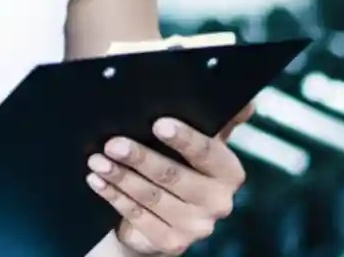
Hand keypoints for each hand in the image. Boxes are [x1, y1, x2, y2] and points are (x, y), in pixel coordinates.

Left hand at [85, 105, 253, 254]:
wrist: (164, 217)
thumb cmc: (181, 167)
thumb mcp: (200, 144)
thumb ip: (220, 121)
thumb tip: (247, 101)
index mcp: (229, 172)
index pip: (207, 152)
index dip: (184, 138)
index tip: (158, 124)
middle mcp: (219, 202)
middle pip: (173, 175)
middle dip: (139, 157)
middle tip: (112, 143)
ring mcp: (196, 226)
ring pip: (151, 196)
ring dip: (120, 176)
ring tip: (96, 160)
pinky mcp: (172, 242)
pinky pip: (137, 216)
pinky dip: (114, 196)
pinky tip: (97, 181)